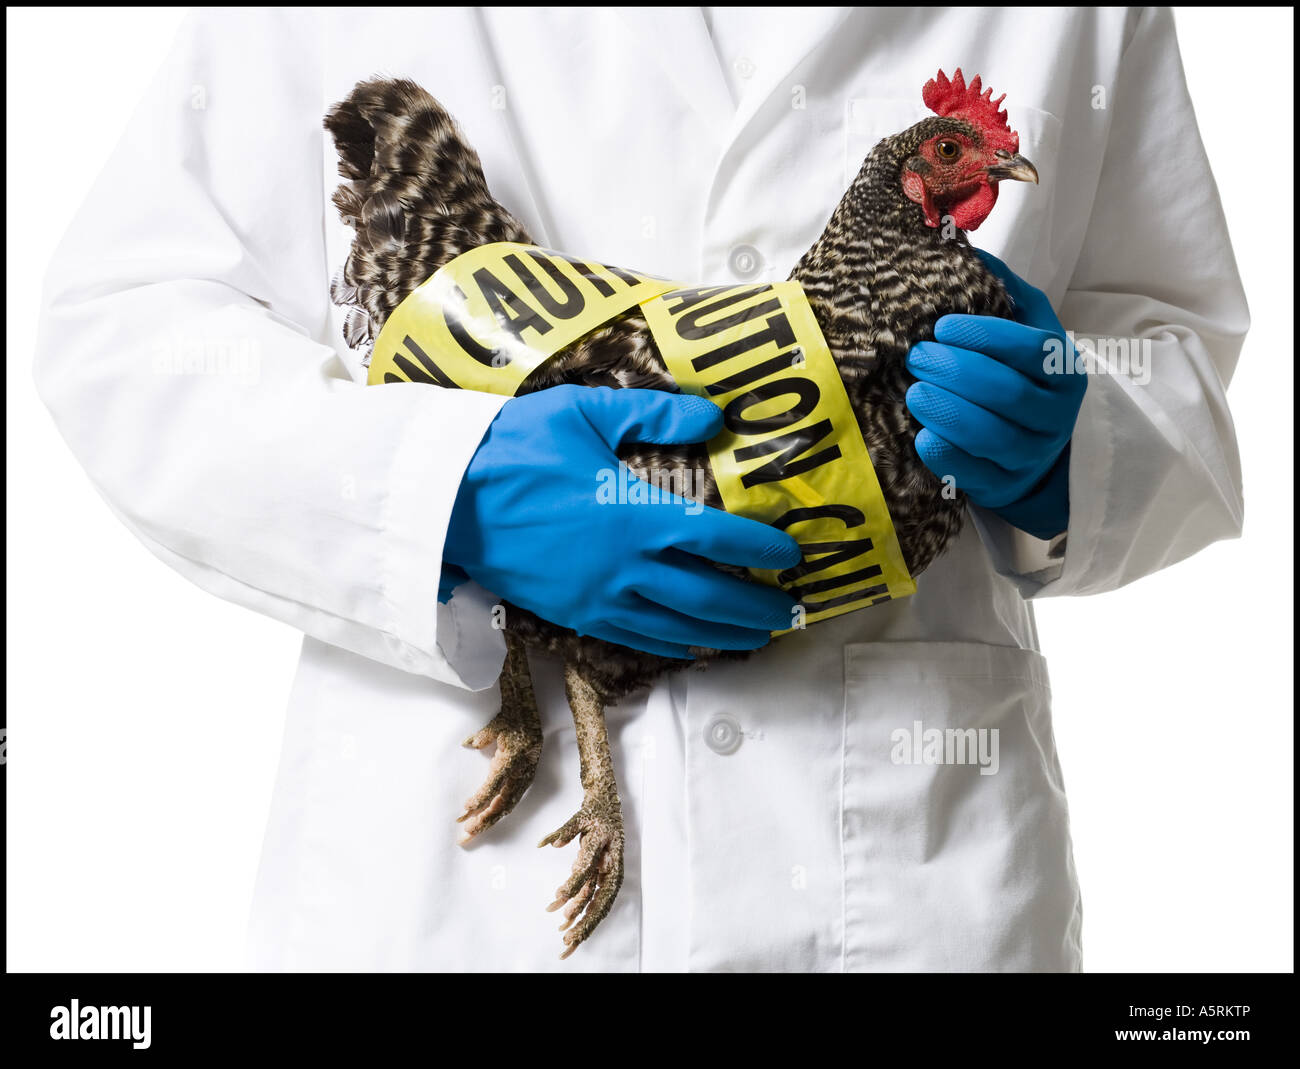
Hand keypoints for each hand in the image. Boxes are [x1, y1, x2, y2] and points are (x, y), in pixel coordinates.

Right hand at [443, 385, 801, 657]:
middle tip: (791, 613)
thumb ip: (654, 414)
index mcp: (637, 515)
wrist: (447, 501)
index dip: (762, 548)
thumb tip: (711, 414)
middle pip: (710, 596)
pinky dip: (672, 647)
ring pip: (678, 627)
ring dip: (723, 635)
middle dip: (756, 607)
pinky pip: (635, 639)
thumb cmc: (515, 450)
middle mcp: (628, 566)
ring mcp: (601, 597)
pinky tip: (691, 647)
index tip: (792, 554)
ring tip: (756, 637)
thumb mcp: (584, 413)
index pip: (719, 538)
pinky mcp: (574, 615)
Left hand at [905, 251, 1085, 539]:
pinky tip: (922, 435)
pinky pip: (973, 474)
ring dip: (947, 412)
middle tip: (917, 357)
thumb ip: (1003, 291)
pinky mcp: (1003, 485)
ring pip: (991, 436)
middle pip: (1007, 394)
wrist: (1038, 451)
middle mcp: (1055, 414)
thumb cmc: (1020, 376)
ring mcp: (1031, 454)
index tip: (943, 326)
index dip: (985, 336)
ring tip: (913, 393)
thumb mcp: (1026, 330)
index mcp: (1062, 368)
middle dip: (956, 372)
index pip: (1031, 349)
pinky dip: (945, 455)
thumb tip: (963, 246)